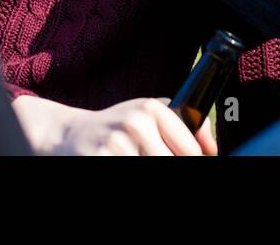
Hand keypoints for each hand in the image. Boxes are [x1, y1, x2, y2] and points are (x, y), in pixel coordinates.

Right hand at [13, 95, 217, 155]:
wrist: (68, 135)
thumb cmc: (116, 127)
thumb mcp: (147, 116)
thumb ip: (180, 124)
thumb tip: (211, 147)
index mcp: (151, 108)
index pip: (189, 149)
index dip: (196, 160)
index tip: (199, 161)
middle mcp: (135, 122)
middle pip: (172, 162)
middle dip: (174, 166)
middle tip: (153, 158)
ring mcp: (117, 143)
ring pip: (156, 167)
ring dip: (147, 167)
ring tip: (137, 157)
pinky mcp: (101, 158)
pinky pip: (130, 171)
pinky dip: (129, 169)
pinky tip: (124, 162)